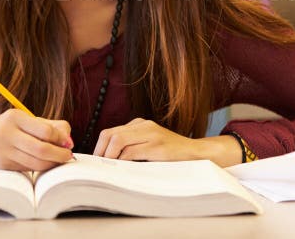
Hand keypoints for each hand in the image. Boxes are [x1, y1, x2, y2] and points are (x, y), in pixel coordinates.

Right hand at [0, 109, 73, 170]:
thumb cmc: (7, 128)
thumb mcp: (25, 119)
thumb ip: (50, 125)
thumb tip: (69, 140)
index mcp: (15, 118)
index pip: (45, 130)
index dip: (60, 139)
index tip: (69, 143)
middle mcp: (7, 134)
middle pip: (41, 149)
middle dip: (59, 155)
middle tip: (68, 156)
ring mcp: (4, 152)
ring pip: (36, 163)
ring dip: (52, 163)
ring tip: (59, 160)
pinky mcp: (3, 166)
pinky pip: (29, 169)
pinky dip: (41, 167)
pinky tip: (46, 163)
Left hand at [94, 118, 243, 166]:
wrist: (197, 154)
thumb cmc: (172, 155)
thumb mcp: (149, 146)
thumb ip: (132, 147)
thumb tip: (107, 160)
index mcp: (140, 125)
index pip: (110, 132)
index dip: (99, 147)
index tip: (97, 162)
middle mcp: (144, 126)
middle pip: (110, 134)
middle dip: (100, 152)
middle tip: (99, 167)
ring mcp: (152, 134)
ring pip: (118, 141)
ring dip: (109, 157)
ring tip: (109, 169)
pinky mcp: (158, 146)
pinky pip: (132, 152)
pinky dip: (123, 161)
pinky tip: (123, 169)